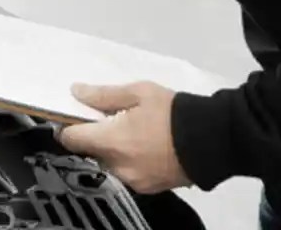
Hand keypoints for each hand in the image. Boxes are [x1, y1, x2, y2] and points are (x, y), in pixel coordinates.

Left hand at [57, 81, 191, 194]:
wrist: (213, 139)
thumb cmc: (174, 112)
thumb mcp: (139, 92)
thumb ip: (104, 95)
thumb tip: (76, 92)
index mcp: (112, 141)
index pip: (71, 139)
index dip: (67, 127)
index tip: (73, 117)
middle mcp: (118, 165)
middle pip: (91, 151)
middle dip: (95, 136)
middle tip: (111, 119)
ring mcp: (133, 179)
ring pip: (109, 163)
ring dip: (113, 149)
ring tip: (133, 131)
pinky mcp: (148, 188)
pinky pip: (127, 172)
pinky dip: (129, 160)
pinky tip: (145, 146)